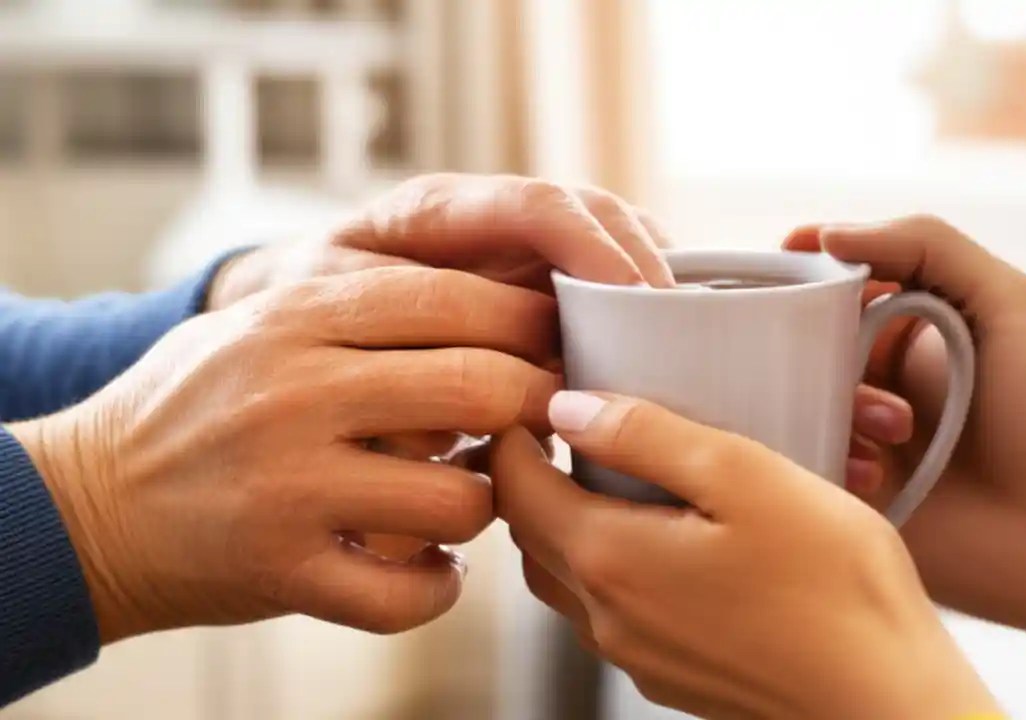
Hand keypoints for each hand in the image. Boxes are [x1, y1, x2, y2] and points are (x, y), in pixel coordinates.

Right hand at [7, 266, 558, 641]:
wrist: (91, 504)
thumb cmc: (196, 405)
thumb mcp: (263, 326)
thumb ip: (364, 310)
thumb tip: (497, 306)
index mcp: (296, 319)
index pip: (450, 299)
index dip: (525, 321)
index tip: (557, 343)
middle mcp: (295, 395)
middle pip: (476, 387)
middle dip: (537, 406)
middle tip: (549, 420)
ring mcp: (288, 488)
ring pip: (459, 499)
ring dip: (489, 506)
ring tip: (470, 499)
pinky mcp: (282, 572)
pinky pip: (408, 592)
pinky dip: (442, 587)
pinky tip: (435, 569)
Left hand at [205, 173, 677, 311]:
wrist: (291, 319)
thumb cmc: (305, 325)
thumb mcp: (334, 330)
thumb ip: (403, 348)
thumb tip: (479, 398)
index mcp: (435, 213)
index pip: (532, 205)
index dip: (589, 244)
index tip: (630, 292)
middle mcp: (485, 219)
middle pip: (587, 210)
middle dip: (638, 259)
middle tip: (673, 321)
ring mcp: (514, 244)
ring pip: (605, 234)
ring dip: (647, 277)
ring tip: (678, 331)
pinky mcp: (531, 277)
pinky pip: (599, 270)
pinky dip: (633, 296)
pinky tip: (654, 333)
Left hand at [493, 392, 998, 719]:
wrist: (885, 696)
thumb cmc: (834, 585)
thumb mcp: (742, 474)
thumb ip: (645, 436)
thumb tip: (569, 408)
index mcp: (611, 559)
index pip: (515, 486)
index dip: (510, 432)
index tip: (528, 394)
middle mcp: (607, 618)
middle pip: (529, 537)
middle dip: (527, 477)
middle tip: (555, 428)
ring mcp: (637, 655)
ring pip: (564, 579)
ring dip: (563, 525)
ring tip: (602, 477)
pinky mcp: (672, 675)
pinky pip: (607, 613)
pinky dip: (605, 567)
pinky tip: (657, 541)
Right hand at [785, 216, 1025, 640]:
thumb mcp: (1008, 299)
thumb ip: (928, 245)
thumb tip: (829, 234)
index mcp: (909, 323)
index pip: (835, 282)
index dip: (805, 270)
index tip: (782, 261)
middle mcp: (879, 375)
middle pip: (804, 341)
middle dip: (813, 343)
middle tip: (841, 360)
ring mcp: (865, 435)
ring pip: (800, 403)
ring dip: (839, 407)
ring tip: (895, 431)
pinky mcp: (856, 493)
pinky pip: (808, 465)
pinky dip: (831, 460)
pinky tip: (876, 474)